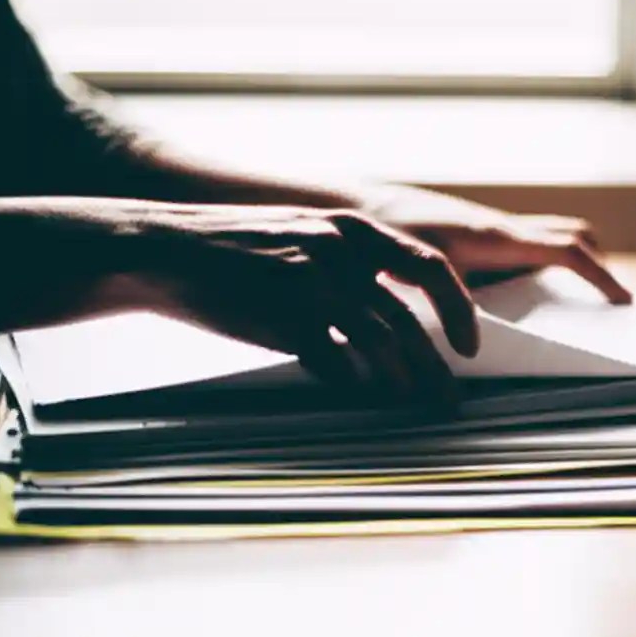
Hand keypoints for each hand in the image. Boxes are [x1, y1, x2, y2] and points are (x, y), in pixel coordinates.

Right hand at [114, 207, 478, 397]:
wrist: (166, 250)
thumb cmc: (236, 252)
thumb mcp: (304, 237)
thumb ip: (348, 266)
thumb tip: (392, 319)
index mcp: (352, 229)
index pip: (430, 266)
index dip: (459, 309)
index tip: (469, 346)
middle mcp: (340, 250)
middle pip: (409, 318)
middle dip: (436, 365)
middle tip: (449, 400)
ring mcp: (313, 281)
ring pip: (380, 342)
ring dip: (400, 382)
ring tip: (409, 407)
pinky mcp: (284, 314)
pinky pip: (335, 362)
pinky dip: (352, 385)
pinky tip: (356, 399)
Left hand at [369, 187, 632, 303]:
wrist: (354, 207)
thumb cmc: (383, 234)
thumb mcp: (419, 271)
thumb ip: (451, 303)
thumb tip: (473, 346)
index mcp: (498, 235)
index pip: (569, 251)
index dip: (602, 278)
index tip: (625, 305)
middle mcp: (501, 229)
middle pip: (571, 237)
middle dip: (596, 268)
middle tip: (608, 308)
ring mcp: (490, 234)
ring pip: (549, 242)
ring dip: (568, 268)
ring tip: (573, 312)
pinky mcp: (475, 242)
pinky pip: (522, 253)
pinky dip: (536, 274)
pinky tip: (518, 307)